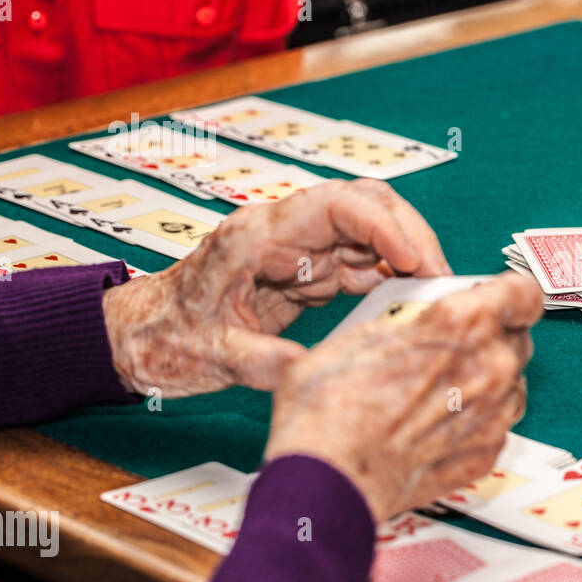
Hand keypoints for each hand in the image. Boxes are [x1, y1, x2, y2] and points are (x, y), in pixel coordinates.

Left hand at [102, 178, 450, 396]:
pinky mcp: (307, 272)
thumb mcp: (209, 354)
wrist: (138, 337)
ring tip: (435, 298)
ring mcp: (299, 250)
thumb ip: (260, 362)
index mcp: (258, 235)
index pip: (338, 206)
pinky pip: (362, 264)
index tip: (417, 262)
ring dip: (408, 260)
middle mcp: (285, 232)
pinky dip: (392, 280)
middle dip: (412, 236)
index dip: (386, 227)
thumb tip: (314, 375)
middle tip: (443, 281)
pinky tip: (408, 306)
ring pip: (372, 234)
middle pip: (367, 207)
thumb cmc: (162, 336)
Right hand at [263, 272, 543, 521]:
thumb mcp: (361, 334)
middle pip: (518, 339)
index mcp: (463, 323)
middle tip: (453, 349)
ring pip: (511, 384)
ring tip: (441, 392)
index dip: (512, 295)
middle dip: (492, 338)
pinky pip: (497, 425)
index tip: (501, 299)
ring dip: (487, 381)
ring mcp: (495, 413)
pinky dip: (476, 421)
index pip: (523, 292)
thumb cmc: (333, 408)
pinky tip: (439, 426)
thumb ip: (411, 324)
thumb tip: (420, 324)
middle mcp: (491, 365)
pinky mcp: (488, 453)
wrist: (329, 478)